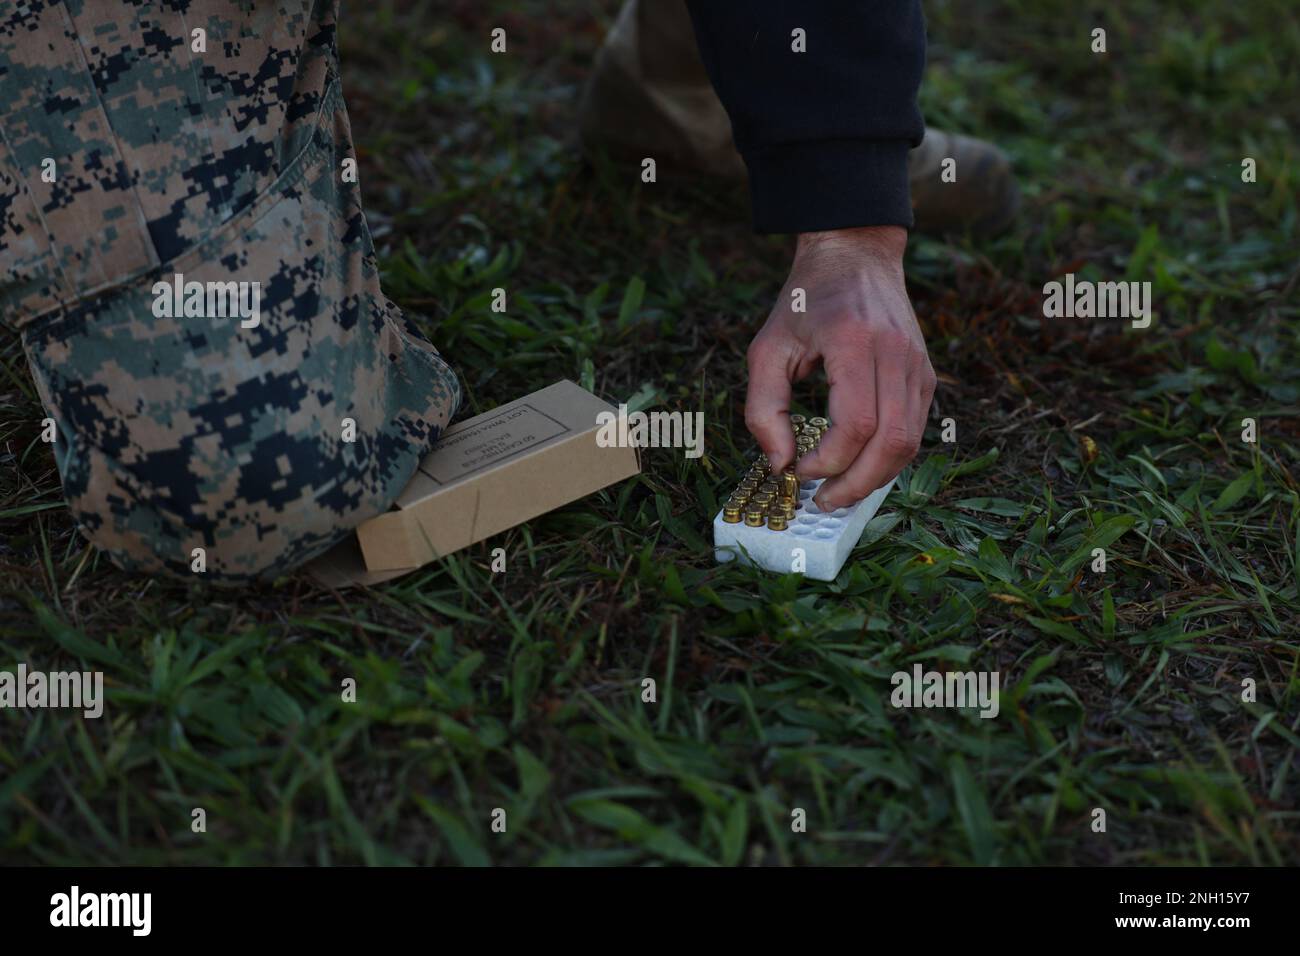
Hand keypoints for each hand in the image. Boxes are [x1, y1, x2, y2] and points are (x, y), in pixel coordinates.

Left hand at [743, 225, 935, 510]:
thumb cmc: (805, 301)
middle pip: (891, 442)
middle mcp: (896, 354)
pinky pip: (914, 430)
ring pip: (909, 443)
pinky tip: (858, 468)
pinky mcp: (924, 374)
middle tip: (822, 502)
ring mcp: (918, 365)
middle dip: (856, 484)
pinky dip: (887, 458)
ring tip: (839, 492)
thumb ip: (765, 409)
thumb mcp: (767, 348)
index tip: (797, 471)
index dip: (828, 460)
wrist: (854, 254)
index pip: (855, 423)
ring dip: (874, 478)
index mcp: (855, 342)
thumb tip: (780, 464)